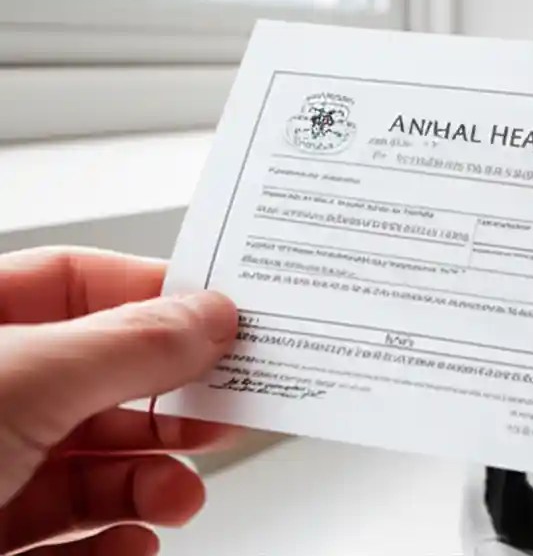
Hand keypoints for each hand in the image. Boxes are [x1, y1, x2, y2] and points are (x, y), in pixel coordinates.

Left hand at [0, 247, 239, 554]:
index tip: (221, 316)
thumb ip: (130, 345)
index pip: (70, 283)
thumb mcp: (26, 378)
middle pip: (97, 384)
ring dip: (150, 483)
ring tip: (179, 496)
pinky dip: (114, 542)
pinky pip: (65, 542)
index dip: (151, 294)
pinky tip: (134, 542)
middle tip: (226, 408)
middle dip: (167, 405)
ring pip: (87, 469)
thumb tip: (211, 317)